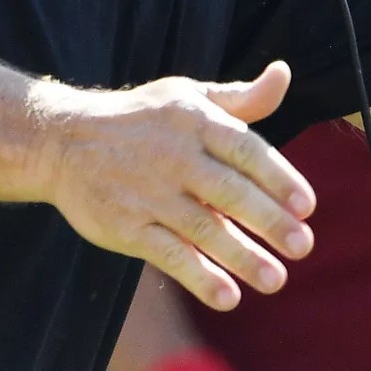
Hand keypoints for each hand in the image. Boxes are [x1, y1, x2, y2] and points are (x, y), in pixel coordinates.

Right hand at [30, 61, 316, 311]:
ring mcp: (149, 194)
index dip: (279, 179)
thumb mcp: (188, 97)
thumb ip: (241, 99)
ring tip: (276, 280)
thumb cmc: (141, 120)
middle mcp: (174, 157)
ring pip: (203, 229)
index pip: (247, 150)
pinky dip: (198, 277)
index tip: (308, 206)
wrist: (62, 140)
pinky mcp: (126, 226)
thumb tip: (284, 74)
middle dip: (269, 221)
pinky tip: (228, 297)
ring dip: (242, 257)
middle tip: (303, 247)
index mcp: (196, 123)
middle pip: (230, 192)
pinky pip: (168, 254)